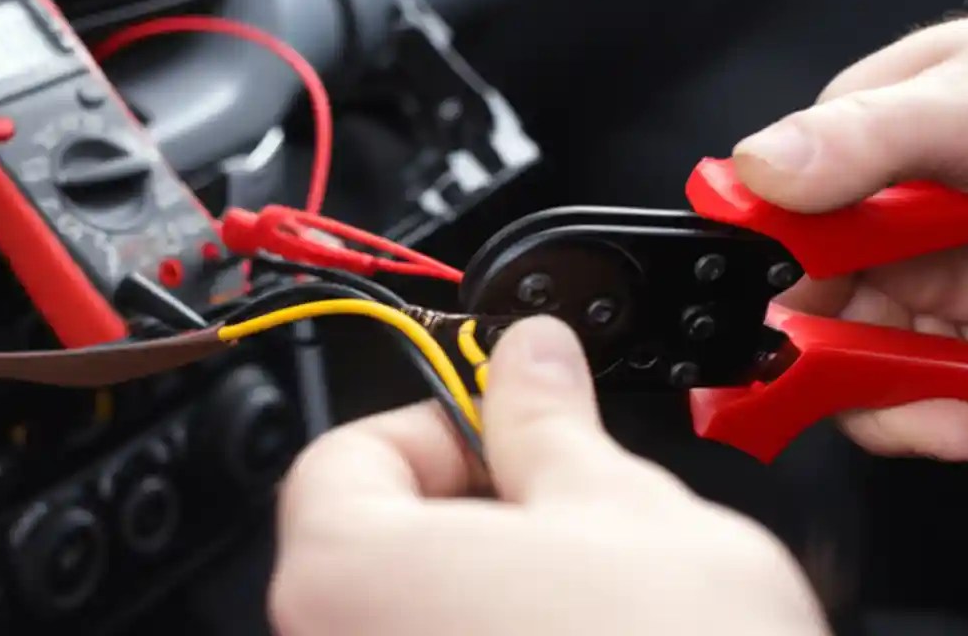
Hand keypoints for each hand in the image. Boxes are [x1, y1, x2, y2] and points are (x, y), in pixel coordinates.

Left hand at [270, 317, 827, 635]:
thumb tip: (528, 358)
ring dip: (492, 592)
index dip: (436, 423)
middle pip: (375, 546)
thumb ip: (549, 422)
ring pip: (415, 619)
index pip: (343, 456)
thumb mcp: (623, 510)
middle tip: (570, 513)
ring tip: (597, 600)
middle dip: (474, 512)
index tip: (509, 431)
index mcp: (347, 573)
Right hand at [732, 8, 967, 460]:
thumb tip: (756, 170)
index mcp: (843, 165)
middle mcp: (877, 225)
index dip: (795, 327)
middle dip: (883, 395)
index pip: (782, 261)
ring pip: (901, 372)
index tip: (831, 376)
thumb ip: (866, 138)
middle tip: (953, 428)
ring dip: (952, 410)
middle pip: (834, 335)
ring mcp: (935, 267)